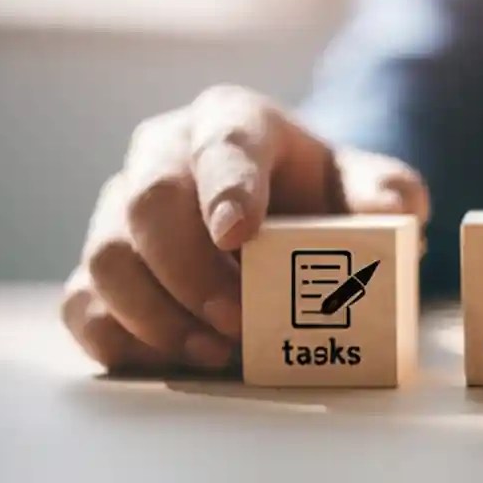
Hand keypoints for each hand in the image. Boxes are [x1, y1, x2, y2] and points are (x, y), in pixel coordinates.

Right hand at [60, 85, 429, 371]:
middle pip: (148, 201)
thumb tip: (401, 215)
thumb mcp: (361, 185)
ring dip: (157, 314)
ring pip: (107, 256)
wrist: (274, 212)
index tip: (239, 235)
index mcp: (229, 122)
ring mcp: (120, 209)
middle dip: (191, 269)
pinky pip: (81, 303)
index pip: (221, 145)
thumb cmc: (315, 194)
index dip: (227, 189)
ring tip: (216, 351)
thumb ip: (385, 193)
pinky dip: (121, 340)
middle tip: (237, 320)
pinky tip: (172, 360)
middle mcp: (162, 155)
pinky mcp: (100, 266)